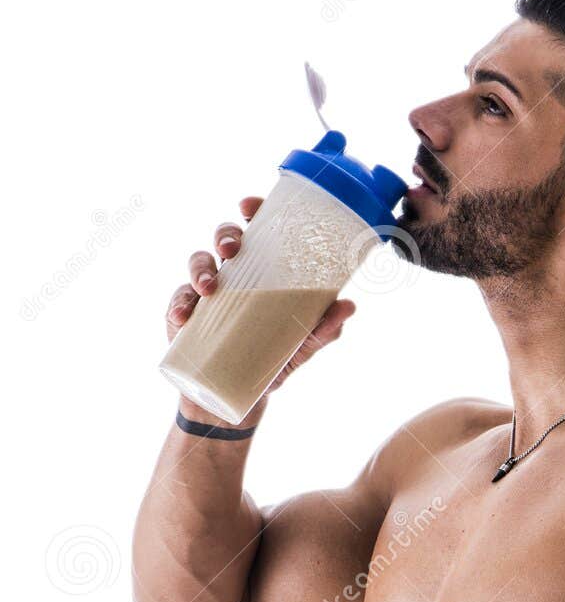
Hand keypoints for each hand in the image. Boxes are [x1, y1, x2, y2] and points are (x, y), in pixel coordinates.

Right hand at [165, 195, 355, 393]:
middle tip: (232, 249)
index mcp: (262, 271)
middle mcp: (234, 274)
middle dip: (225, 235)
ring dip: (200, 269)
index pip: (258, 231)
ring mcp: (206, 292)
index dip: (252, 211)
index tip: (250, 206)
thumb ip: (324, 329)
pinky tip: (183, 316)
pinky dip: (179, 305)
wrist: (241, 395)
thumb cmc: (274, 359)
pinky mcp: (185, 314)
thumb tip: (348, 306)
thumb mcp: (302, 346)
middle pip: (225, 237)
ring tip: (209, 289)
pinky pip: (178, 300)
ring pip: (197, 263)